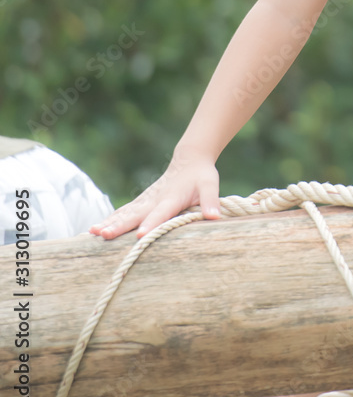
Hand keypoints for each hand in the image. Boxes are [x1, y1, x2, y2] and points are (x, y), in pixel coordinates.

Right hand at [90, 152, 220, 239]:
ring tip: (93, 233)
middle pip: (136, 214)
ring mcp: (145, 200)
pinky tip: (94, 231)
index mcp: (172, 197)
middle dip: (119, 225)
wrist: (189, 160)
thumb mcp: (210, 185)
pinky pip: (123, 211)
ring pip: (125, 212)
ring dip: (109, 222)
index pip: (161, 213)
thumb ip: (210, 201)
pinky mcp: (141, 201)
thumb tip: (214, 217)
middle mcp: (155, 199)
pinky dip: (110, 219)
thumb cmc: (201, 175)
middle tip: (104, 235)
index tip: (139, 235)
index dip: (151, 224)